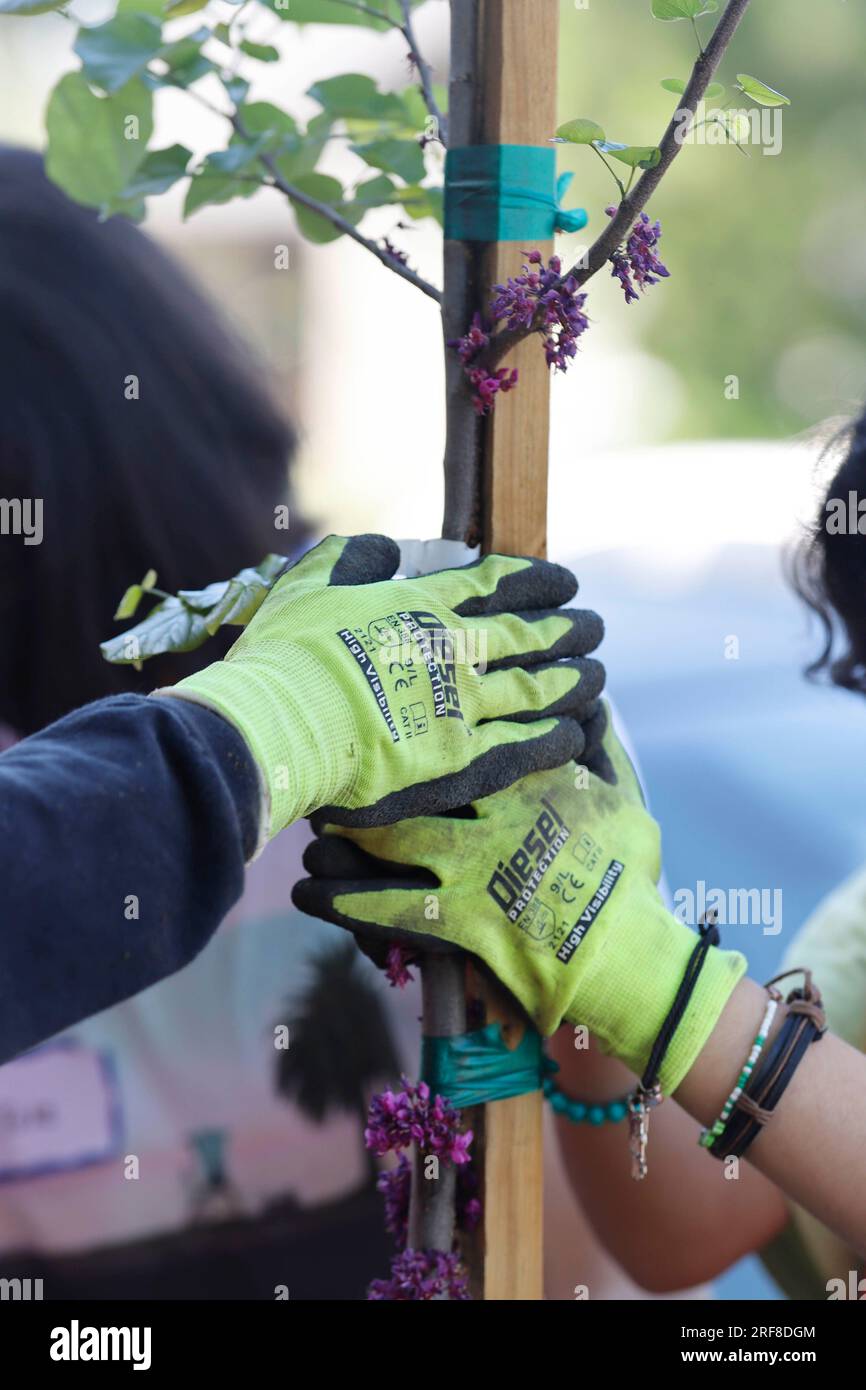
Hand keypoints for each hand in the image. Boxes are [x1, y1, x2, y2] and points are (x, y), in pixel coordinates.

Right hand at [162, 535, 604, 839]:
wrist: (280, 724)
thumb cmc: (287, 653)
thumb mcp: (313, 580)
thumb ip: (356, 558)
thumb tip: (390, 548)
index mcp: (422, 608)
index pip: (495, 584)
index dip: (537, 580)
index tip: (566, 581)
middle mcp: (455, 652)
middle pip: (529, 635)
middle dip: (568, 629)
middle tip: (596, 626)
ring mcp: (464, 707)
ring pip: (537, 689)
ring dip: (573, 680)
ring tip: (598, 674)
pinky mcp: (461, 761)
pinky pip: (523, 747)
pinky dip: (555, 738)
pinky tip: (577, 732)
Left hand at [293, 709, 745, 1094]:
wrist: (627, 952)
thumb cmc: (631, 874)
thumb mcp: (624, 798)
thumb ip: (599, 752)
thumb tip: (595, 705)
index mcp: (526, 780)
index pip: (459, 745)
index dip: (410, 735)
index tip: (376, 724)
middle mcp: (489, 816)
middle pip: (409, 787)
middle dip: (364, 782)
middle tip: (325, 772)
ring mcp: (469, 868)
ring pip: (387, 842)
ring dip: (340, 839)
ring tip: (304, 835)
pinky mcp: (456, 920)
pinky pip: (386, 909)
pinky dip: (343, 901)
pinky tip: (309, 894)